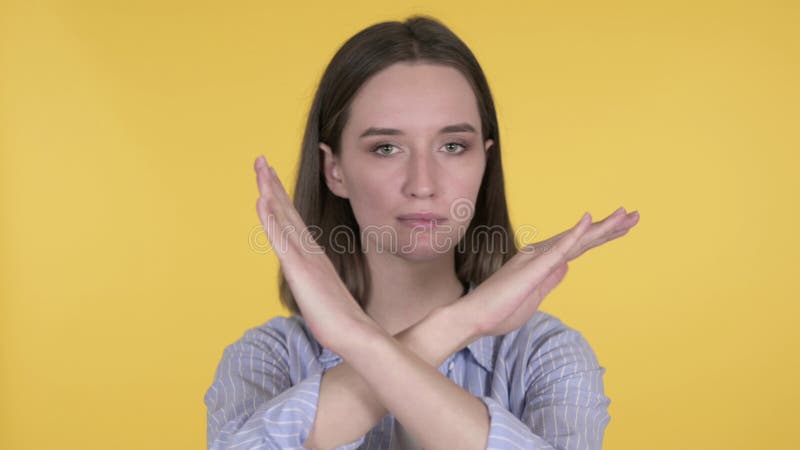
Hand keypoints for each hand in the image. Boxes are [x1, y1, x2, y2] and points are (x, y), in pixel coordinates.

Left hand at [254, 155, 372, 350]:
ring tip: (260, 168)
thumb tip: (314, 281)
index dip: (280, 197)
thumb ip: (318, 282)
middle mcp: (309, 250)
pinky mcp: (300, 269)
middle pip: (287, 211)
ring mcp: (305, 258)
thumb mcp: (324, 295)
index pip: (293, 221)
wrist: (355, 334)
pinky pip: (282, 238)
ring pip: (284, 217)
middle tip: (260, 159)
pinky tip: (262, 200)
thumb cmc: (342, 320)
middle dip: (272, 184)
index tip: (270, 178)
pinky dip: (271, 217)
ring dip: (270, 191)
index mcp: (313, 255)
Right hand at [463, 207, 639, 336]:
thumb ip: (550, 279)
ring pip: (575, 239)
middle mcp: (541, 255)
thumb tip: (566, 266)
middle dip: (609, 227)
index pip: (577, 246)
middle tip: (634, 215)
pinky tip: (588, 220)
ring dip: (600, 227)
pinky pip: (558, 248)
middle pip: (582, 238)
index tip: (622, 228)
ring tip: (624, 214)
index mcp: (542, 263)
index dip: (600, 236)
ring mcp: (537, 259)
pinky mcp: (533, 268)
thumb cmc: (499, 311)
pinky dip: (574, 234)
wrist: (474, 317)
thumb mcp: (534, 297)